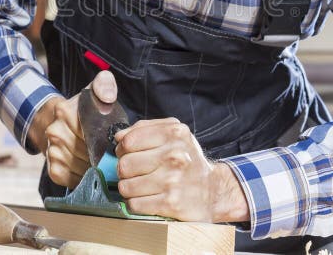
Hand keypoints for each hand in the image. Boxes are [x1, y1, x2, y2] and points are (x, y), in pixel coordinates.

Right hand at [28, 71, 117, 187]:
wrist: (58, 123)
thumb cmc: (85, 111)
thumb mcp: (96, 91)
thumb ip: (104, 86)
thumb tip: (107, 96)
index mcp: (65, 112)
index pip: (94, 134)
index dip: (108, 140)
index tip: (115, 142)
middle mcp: (54, 132)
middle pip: (91, 153)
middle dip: (105, 155)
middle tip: (112, 153)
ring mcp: (52, 152)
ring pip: (86, 169)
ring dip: (98, 169)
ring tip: (103, 161)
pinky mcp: (54, 171)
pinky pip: (77, 180)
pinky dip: (88, 177)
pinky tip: (91, 168)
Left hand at [114, 119, 249, 222]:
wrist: (213, 191)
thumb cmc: (187, 161)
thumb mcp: (174, 135)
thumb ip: (144, 129)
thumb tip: (119, 137)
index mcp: (175, 133)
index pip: (129, 140)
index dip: (122, 149)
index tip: (128, 154)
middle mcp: (176, 154)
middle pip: (124, 164)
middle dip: (125, 171)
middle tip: (136, 173)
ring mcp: (173, 180)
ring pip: (126, 186)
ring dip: (129, 189)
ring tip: (142, 186)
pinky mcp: (171, 203)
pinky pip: (135, 204)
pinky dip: (136, 203)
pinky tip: (147, 199)